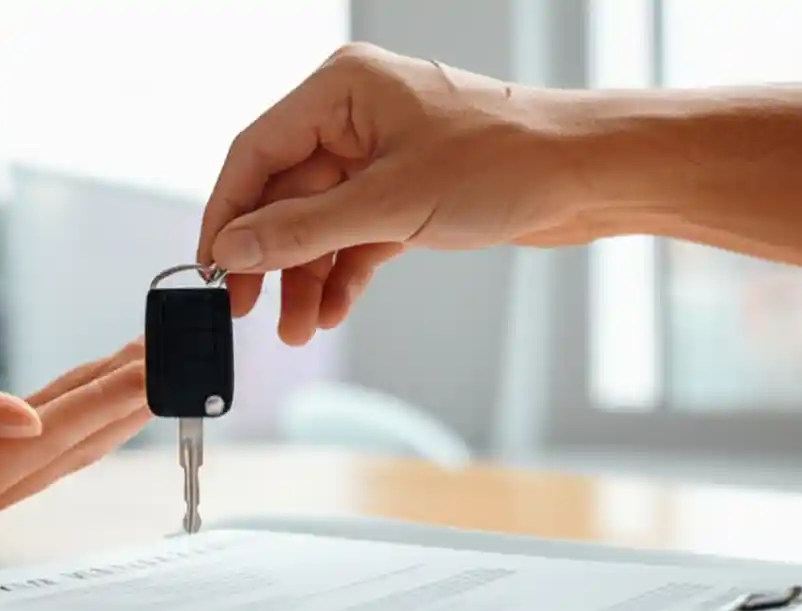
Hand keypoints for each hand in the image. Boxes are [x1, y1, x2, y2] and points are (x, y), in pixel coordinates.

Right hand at [0, 339, 148, 544]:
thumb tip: (24, 416)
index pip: (48, 439)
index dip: (105, 399)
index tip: (153, 368)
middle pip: (62, 443)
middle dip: (118, 401)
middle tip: (168, 359)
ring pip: (45, 441)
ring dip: (93, 404)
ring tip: (137, 367)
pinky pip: (13, 438)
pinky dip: (51, 410)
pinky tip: (75, 393)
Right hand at [198, 43, 578, 343]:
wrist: (590, 174)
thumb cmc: (504, 162)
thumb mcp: (390, 204)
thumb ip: (302, 230)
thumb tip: (232, 250)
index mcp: (340, 90)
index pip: (255, 152)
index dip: (227, 214)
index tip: (211, 270)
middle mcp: (352, 116)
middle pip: (284, 194)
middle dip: (273, 259)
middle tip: (251, 312)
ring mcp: (378, 154)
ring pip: (318, 222)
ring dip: (306, 276)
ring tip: (300, 329)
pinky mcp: (404, 190)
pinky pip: (353, 235)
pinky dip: (343, 272)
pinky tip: (332, 311)